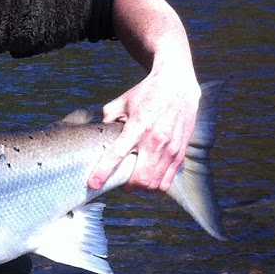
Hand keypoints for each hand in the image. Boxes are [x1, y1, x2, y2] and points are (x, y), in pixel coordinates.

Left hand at [86, 66, 200, 193]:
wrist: (177, 85)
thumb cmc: (147, 93)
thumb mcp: (122, 101)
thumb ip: (108, 118)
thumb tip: (98, 132)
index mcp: (138, 126)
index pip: (118, 154)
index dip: (104, 171)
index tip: (93, 183)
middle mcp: (156, 140)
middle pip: (140, 178)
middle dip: (126, 186)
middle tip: (120, 182)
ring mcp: (171, 148)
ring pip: (154, 183)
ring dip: (141, 188)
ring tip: (134, 181)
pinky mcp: (180, 152)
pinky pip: (168, 180)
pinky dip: (156, 185)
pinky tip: (149, 179)